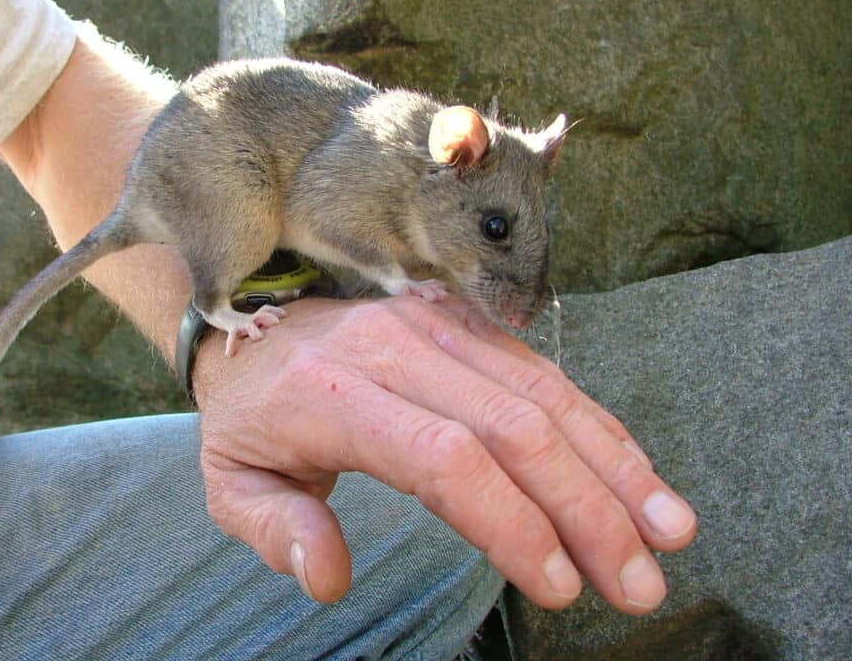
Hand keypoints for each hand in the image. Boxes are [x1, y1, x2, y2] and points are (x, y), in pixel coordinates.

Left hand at [193, 296, 696, 611]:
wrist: (251, 316)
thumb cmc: (247, 410)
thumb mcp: (232, 478)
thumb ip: (276, 528)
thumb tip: (329, 577)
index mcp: (336, 393)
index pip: (444, 458)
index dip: (511, 523)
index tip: (559, 586)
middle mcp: (398, 348)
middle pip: (514, 426)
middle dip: (588, 509)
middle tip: (638, 582)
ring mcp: (436, 326)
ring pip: (544, 392)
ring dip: (614, 465)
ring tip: (670, 532)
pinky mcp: (462, 321)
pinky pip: (541, 369)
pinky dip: (596, 424)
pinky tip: (636, 472)